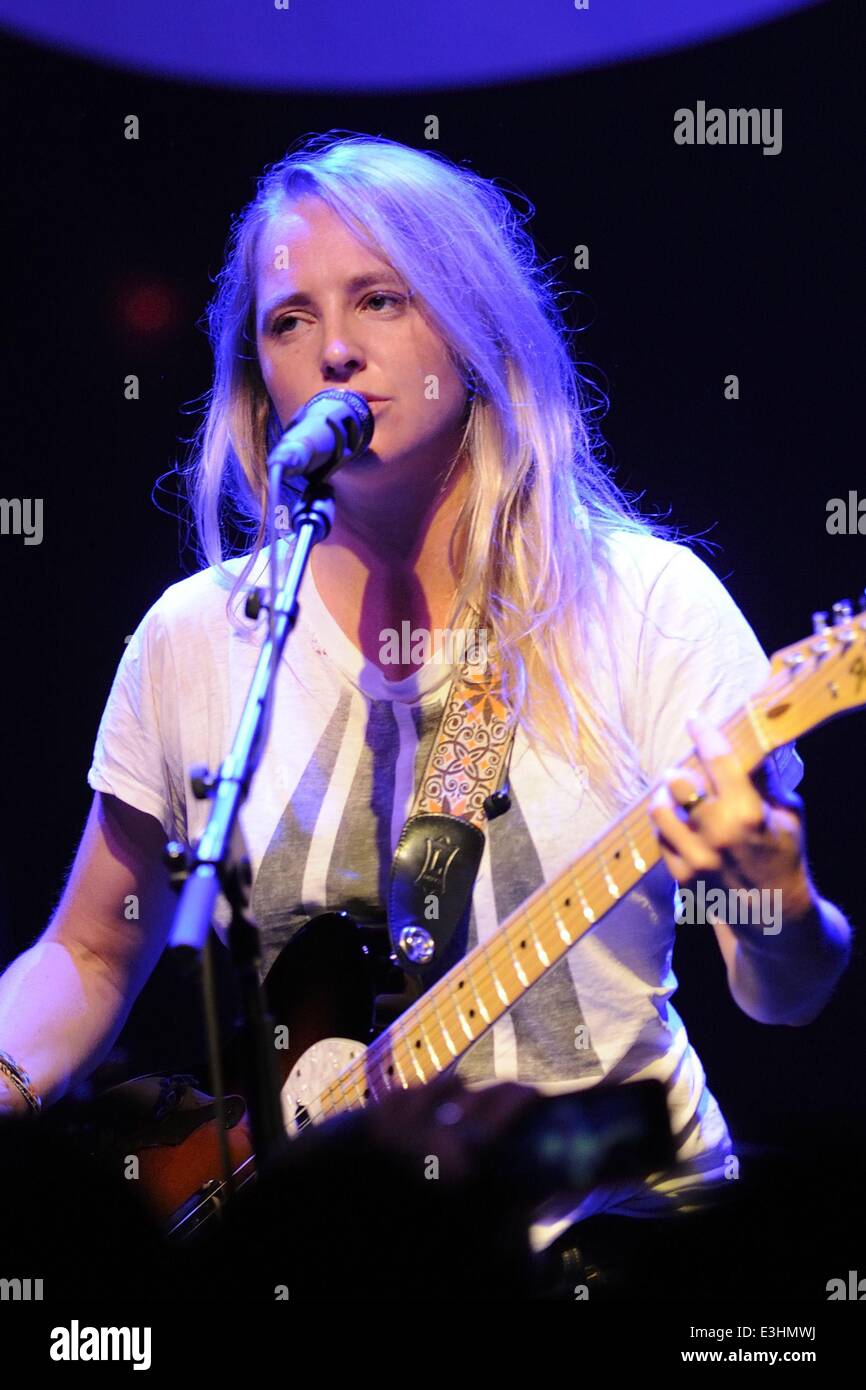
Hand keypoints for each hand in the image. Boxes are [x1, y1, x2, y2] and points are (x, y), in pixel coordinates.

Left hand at [648, 711, 815, 922]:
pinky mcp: (681, 876)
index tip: (694, 718)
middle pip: (679, 782)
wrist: (773, 913)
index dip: (704, 733)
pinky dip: (666, 825)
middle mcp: (718, 834)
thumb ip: (767, 780)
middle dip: (680, 770)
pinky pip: (659, 837)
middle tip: (684, 769)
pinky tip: (678, 824)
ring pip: (659, 810)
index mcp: (748, 814)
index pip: (718, 760)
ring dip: (665, 797)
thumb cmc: (784, 855)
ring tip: (674, 795)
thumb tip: (751, 743)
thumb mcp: (789, 814)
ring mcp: (696, 857)